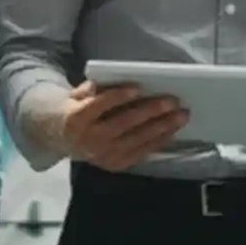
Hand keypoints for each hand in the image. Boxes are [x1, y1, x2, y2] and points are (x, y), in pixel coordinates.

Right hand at [61, 81, 187, 171]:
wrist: (63, 139)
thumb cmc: (76, 108)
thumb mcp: (78, 94)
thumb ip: (95, 88)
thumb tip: (121, 79)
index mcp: (76, 119)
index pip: (99, 106)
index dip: (118, 96)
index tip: (138, 87)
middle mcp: (90, 140)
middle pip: (124, 123)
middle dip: (150, 111)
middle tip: (172, 101)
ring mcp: (104, 155)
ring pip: (137, 139)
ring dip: (162, 127)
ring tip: (181, 115)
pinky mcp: (116, 165)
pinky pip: (141, 152)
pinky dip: (159, 141)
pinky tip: (173, 130)